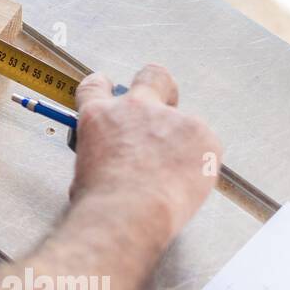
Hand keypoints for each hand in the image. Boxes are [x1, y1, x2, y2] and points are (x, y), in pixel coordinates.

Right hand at [68, 65, 221, 244]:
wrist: (128, 214)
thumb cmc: (103, 201)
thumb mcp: (84, 169)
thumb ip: (103, 152)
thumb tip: (111, 160)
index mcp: (99, 116)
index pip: (97, 86)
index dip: (103, 86)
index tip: (109, 89)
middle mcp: (135, 107)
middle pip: (153, 76)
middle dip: (160, 86)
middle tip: (165, 103)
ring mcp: (171, 118)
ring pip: (184, 122)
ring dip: (181, 142)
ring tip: (173, 176)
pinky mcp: (201, 134)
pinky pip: (204, 145)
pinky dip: (199, 162)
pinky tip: (185, 183)